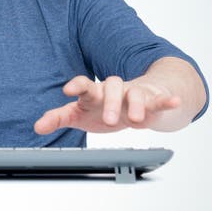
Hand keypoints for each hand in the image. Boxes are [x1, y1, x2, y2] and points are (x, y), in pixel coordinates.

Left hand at [33, 75, 180, 133]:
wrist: (134, 101)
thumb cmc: (103, 107)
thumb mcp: (80, 114)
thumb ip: (59, 118)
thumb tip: (37, 126)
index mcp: (95, 92)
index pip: (84, 84)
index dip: (76, 86)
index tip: (67, 90)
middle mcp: (114, 89)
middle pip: (111, 87)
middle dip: (110, 103)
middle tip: (108, 121)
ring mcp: (133, 92)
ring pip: (135, 92)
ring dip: (135, 104)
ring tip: (135, 119)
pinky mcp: (152, 99)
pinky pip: (160, 98)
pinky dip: (167, 100)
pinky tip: (173, 101)